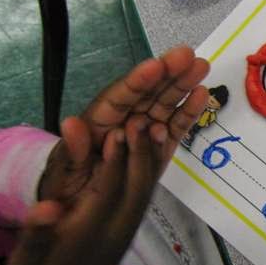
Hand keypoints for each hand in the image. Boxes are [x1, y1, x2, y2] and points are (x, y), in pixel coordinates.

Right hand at [5, 118, 163, 264]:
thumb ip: (37, 236)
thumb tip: (48, 206)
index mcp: (88, 234)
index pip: (107, 191)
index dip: (114, 162)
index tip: (119, 130)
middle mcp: (114, 230)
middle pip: (135, 186)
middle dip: (140, 152)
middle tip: (143, 117)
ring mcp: (124, 230)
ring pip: (144, 190)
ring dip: (151, 158)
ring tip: (156, 126)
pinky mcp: (126, 230)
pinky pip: (142, 196)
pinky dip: (149, 171)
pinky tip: (154, 150)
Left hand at [39, 45, 209, 203]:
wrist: (75, 210)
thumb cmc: (67, 188)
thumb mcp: (64, 172)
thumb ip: (72, 150)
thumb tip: (70, 124)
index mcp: (98, 123)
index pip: (119, 98)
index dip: (137, 81)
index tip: (156, 65)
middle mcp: (123, 121)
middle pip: (146, 93)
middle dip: (167, 73)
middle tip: (187, 54)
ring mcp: (143, 132)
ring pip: (164, 104)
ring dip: (182, 85)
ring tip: (201, 65)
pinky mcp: (159, 146)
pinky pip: (175, 126)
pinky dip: (188, 112)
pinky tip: (201, 95)